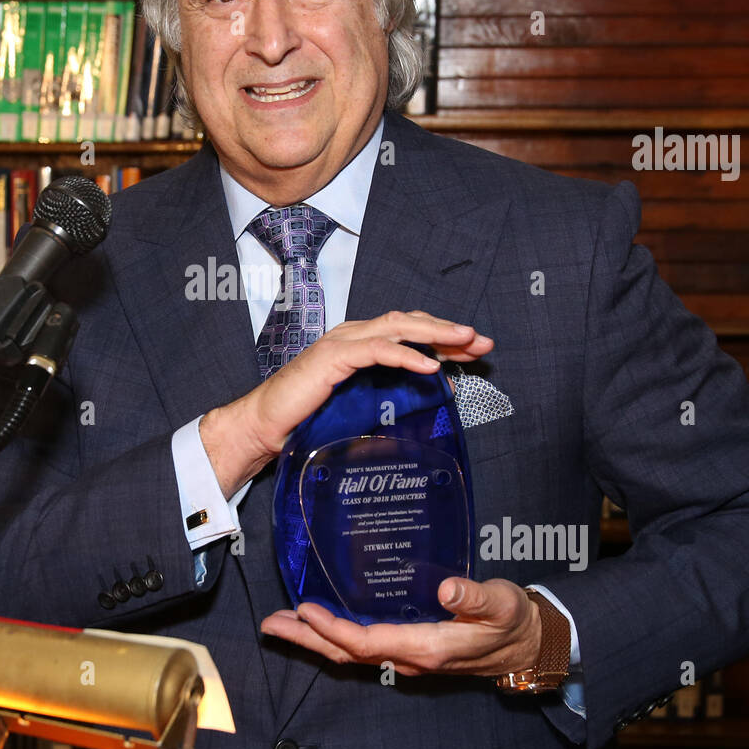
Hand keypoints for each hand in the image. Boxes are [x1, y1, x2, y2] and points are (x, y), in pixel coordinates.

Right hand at [200, 310, 492, 496]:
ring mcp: (342, 343)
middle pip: (409, 322)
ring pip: (398, 328)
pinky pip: (378, 350)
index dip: (443, 336)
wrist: (266, 426)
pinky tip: (431, 365)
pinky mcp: (333, 357)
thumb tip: (432, 390)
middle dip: (448, 330)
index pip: (409, 331)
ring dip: (435, 334)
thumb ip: (388, 393)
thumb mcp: (359, 404)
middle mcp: (352, 336)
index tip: (474, 349)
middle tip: (481, 342)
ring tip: (465, 343)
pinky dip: (407, 355)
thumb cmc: (308, 418)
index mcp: (359, 344)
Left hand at [259, 577, 540, 677]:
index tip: (306, 610)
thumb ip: (474, 595)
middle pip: (347, 653)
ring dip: (314, 639)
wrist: (526, 644)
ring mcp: (406, 657)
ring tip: (282, 622)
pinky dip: (334, 636)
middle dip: (307, 639)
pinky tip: (320, 622)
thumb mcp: (501, 603)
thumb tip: (448, 585)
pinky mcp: (407, 649)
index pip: (368, 642)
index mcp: (426, 647)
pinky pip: (362, 648)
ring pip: (351, 654)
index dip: (334, 629)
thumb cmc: (512, 621)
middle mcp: (410, 658)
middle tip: (271, 623)